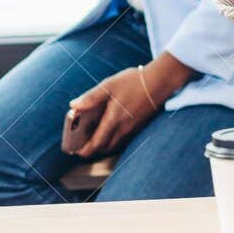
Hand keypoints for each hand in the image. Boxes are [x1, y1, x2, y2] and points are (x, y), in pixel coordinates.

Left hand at [66, 59, 192, 159]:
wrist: (160, 81)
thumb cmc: (134, 82)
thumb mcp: (109, 86)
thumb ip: (90, 97)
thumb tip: (73, 105)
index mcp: (113, 120)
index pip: (97, 143)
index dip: (85, 150)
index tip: (75, 151)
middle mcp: (123, 128)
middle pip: (105, 147)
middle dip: (93, 149)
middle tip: (82, 145)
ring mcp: (133, 128)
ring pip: (115, 143)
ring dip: (104, 145)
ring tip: (94, 138)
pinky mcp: (140, 124)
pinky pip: (124, 138)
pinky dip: (114, 139)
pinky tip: (111, 129)